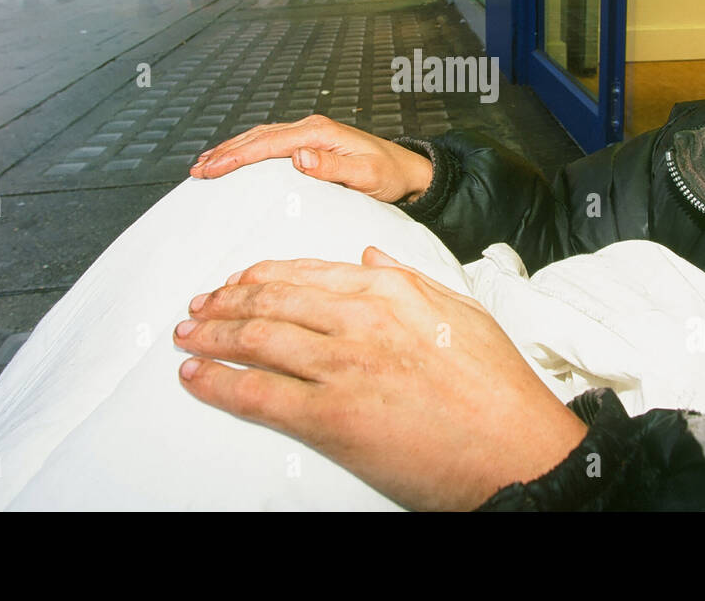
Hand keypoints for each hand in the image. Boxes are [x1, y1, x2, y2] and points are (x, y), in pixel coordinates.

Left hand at [173, 246, 588, 510]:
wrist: (516, 448)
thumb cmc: (496, 387)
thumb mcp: (459, 312)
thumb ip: (408, 277)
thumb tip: (369, 255)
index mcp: (389, 291)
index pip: (305, 273)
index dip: (260, 275)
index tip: (236, 280)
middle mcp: (359, 320)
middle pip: (271, 301)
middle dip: (225, 301)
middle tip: (198, 305)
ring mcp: (342, 368)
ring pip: (256, 340)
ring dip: (211, 336)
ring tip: (187, 336)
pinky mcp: (330, 418)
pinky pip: (258, 395)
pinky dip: (218, 383)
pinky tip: (196, 377)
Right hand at [189, 114, 433, 204]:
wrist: (407, 170)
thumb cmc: (389, 175)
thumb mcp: (366, 175)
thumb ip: (332, 166)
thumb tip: (299, 157)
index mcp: (319, 133)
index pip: (268, 144)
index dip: (236, 157)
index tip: (211, 169)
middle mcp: (310, 128)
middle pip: (257, 137)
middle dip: (225, 153)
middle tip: (197, 170)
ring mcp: (309, 133)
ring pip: (260, 137)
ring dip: (232, 150)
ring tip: (205, 165)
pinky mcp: (310, 142)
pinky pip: (270, 143)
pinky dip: (248, 149)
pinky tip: (235, 159)